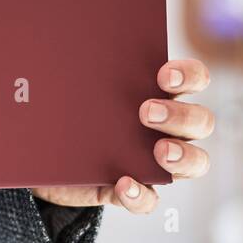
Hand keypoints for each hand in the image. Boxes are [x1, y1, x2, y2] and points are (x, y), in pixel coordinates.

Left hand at [31, 59, 212, 213]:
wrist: (41, 152)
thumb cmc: (67, 108)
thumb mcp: (72, 86)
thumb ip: (79, 68)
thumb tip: (58, 42)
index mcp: (160, 94)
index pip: (194, 79)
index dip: (189, 75)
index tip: (162, 75)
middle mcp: (169, 128)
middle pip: (201, 121)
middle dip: (181, 116)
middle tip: (146, 112)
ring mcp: (154, 163)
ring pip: (194, 163)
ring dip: (183, 156)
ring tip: (159, 151)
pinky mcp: (132, 191)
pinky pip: (149, 200)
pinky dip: (140, 195)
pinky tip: (122, 183)